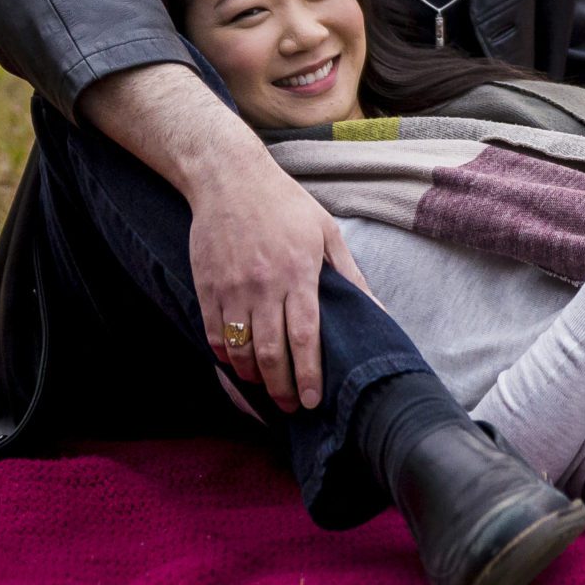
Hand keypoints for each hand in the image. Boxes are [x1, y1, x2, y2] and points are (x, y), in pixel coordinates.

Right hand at [186, 152, 372, 413]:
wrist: (228, 177)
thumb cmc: (285, 204)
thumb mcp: (326, 233)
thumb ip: (349, 275)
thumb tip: (377, 310)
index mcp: (298, 273)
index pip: (305, 336)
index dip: (308, 374)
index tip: (312, 400)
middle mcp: (263, 285)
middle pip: (270, 352)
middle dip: (281, 387)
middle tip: (290, 406)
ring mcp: (231, 288)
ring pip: (239, 349)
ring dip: (252, 377)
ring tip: (266, 388)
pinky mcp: (206, 286)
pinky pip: (214, 334)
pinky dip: (225, 357)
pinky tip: (237, 365)